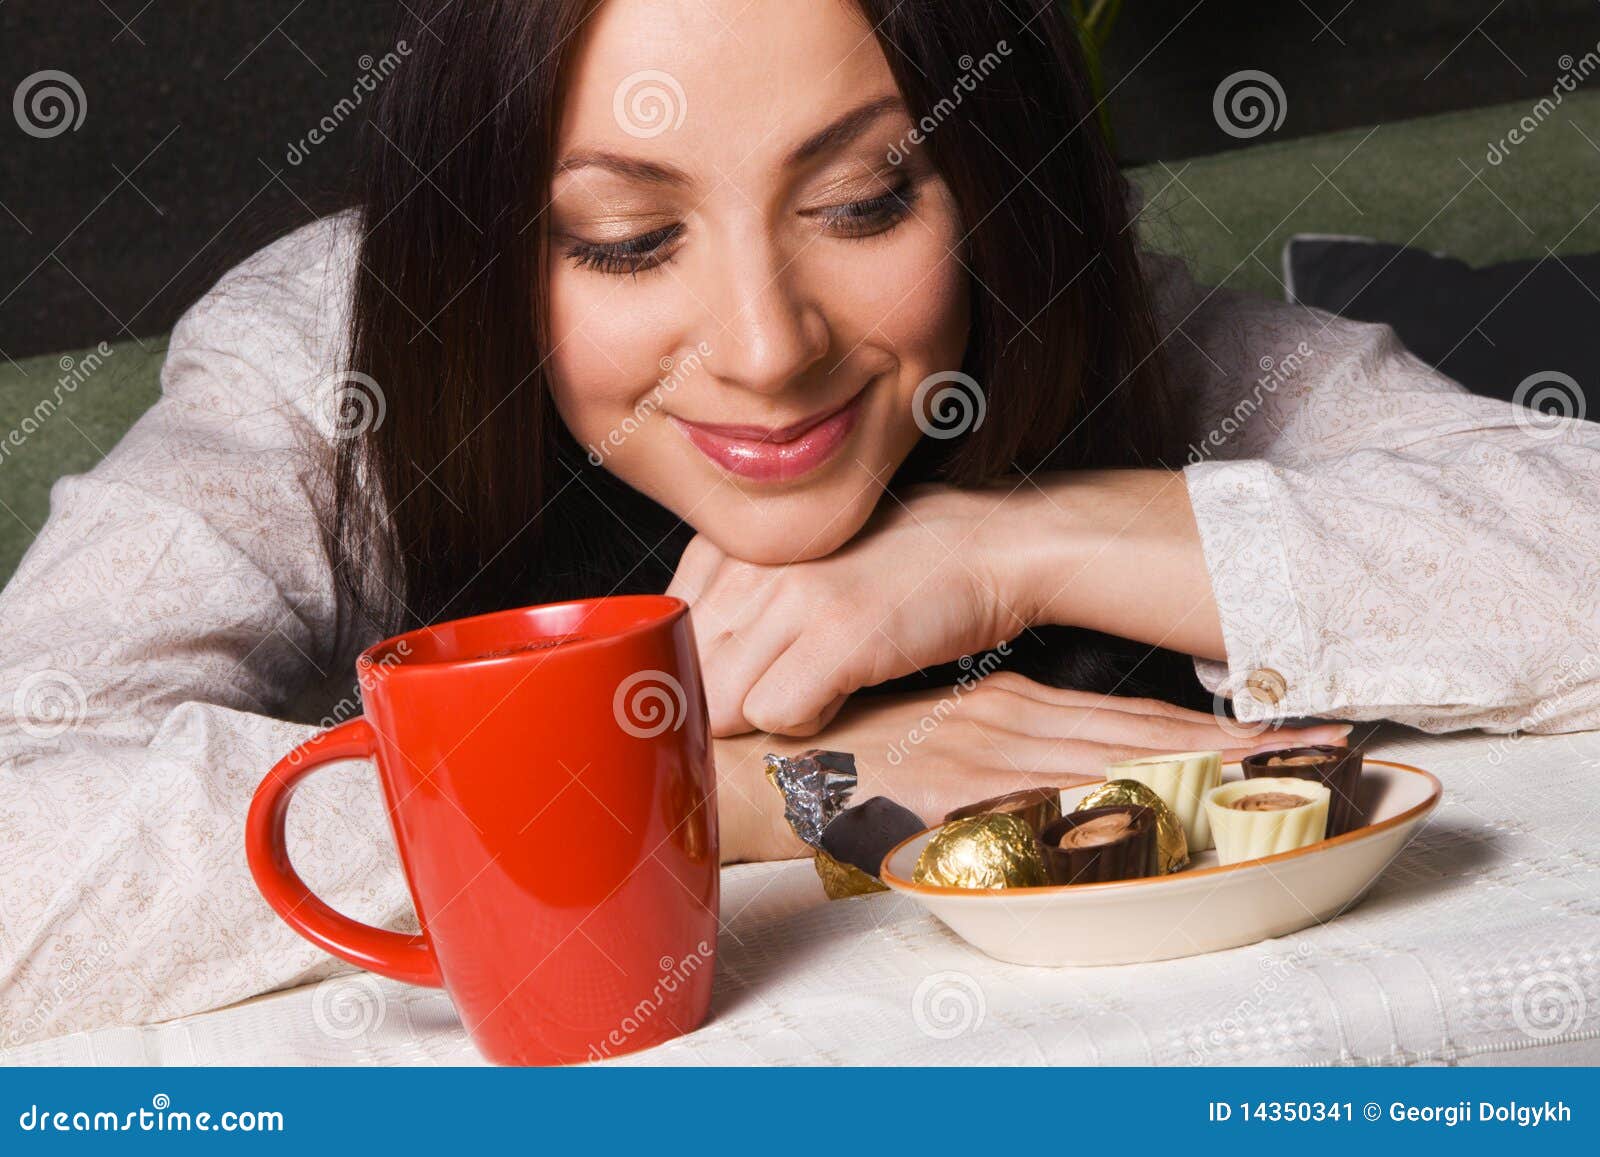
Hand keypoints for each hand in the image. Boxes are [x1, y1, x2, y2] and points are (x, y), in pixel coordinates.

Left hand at [670, 485, 1025, 736]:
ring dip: (760, 717)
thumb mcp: (802, 560)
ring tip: (810, 693)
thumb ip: (741, 599)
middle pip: (684, 674)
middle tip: (769, 708)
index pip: (666, 632)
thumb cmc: (902, 560)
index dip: (692, 672)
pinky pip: (776, 716)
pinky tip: (842, 696)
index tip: (731, 684)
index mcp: (737, 540)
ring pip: (720, 702)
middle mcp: (754, 562)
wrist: (996, 544)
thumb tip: (686, 672)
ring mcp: (794, 596)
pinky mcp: (839, 635)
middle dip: (717, 707)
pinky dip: (806, 724)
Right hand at [714, 671, 1351, 862]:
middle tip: (1336, 750)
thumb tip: (1046, 790)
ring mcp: (986, 750)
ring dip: (1212, 772)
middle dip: (1242, 748)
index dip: (1211, 730)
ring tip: (1297, 777)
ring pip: (1120, 762)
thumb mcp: (923, 758)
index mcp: (1007, 707)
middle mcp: (1009, 720)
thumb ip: (986, 769)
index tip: (1290, 738)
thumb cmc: (825, 768)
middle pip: (1146, 736)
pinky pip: (1054, 802)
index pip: (1130, 720)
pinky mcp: (954, 788)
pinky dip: (1123, 807)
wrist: (739, 768)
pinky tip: (1179, 814)